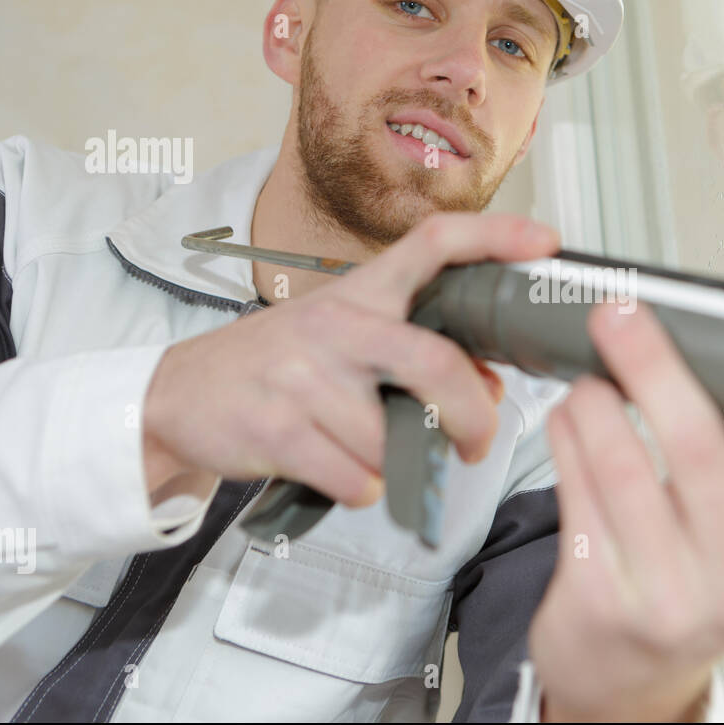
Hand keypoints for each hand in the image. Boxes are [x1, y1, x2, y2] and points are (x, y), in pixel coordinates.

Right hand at [141, 212, 558, 505]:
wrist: (177, 395)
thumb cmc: (279, 367)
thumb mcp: (344, 342)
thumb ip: (415, 355)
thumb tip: (488, 386)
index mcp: (361, 292)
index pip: (436, 243)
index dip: (496, 235)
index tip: (545, 243)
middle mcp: (337, 322)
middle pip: (434, 362)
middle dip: (472, 416)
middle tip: (477, 444)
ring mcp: (303, 373)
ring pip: (391, 439)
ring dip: (393, 465)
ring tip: (364, 453)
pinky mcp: (277, 426)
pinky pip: (355, 477)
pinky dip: (361, 489)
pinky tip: (337, 472)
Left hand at [530, 300, 723, 721]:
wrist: (629, 675)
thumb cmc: (699, 587)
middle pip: (702, 456)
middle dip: (654, 368)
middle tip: (626, 318)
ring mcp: (668, 600)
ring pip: (621, 466)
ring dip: (595, 402)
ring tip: (592, 376)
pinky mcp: (599, 601)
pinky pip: (576, 493)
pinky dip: (567, 438)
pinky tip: (571, 418)